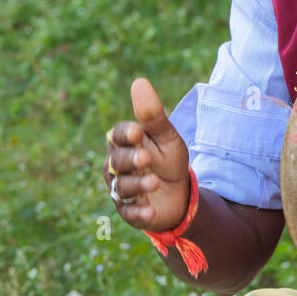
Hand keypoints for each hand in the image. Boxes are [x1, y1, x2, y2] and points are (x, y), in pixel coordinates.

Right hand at [103, 78, 191, 232]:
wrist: (180, 194)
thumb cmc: (169, 160)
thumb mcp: (167, 137)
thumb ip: (154, 115)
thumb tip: (139, 81)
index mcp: (125, 144)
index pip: (117, 135)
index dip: (125, 135)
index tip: (137, 132)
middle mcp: (117, 166)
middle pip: (116, 162)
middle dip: (131, 160)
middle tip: (146, 158)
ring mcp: (121, 190)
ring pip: (121, 187)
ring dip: (137, 185)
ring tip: (154, 181)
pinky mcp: (130, 212)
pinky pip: (129, 213)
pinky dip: (139, 213)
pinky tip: (151, 211)